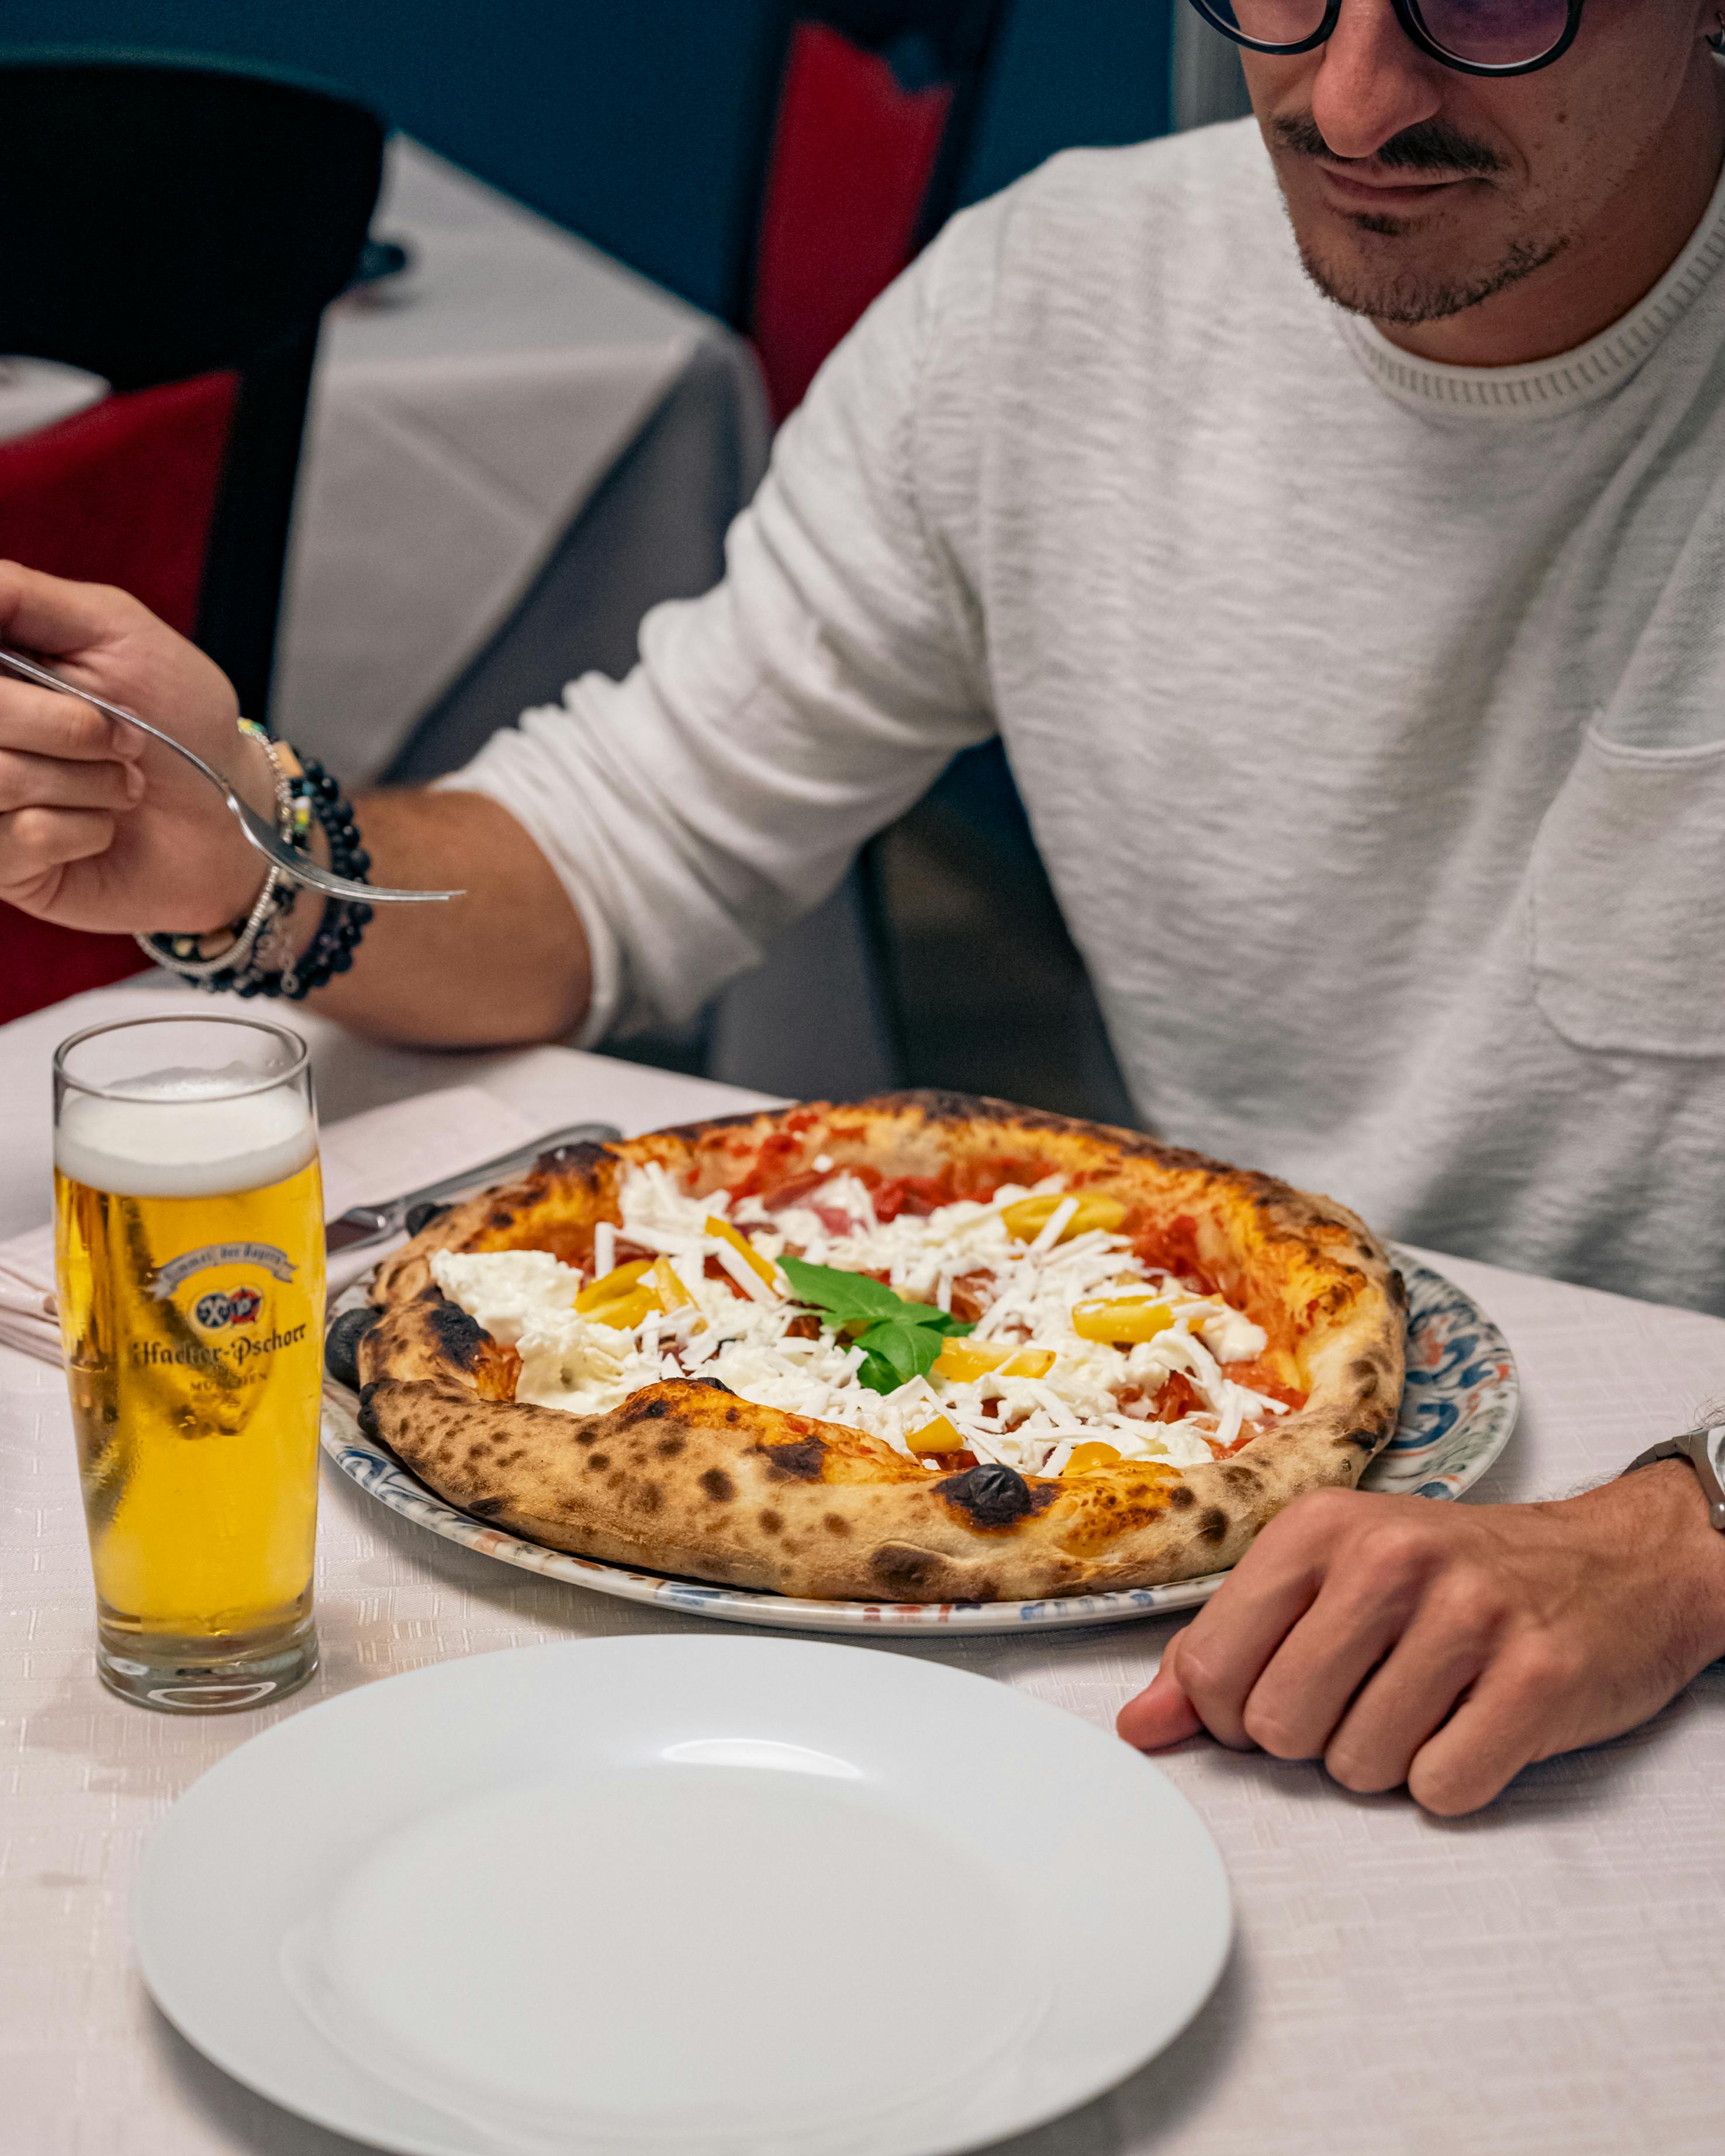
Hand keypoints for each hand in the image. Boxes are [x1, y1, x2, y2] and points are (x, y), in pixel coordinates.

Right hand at [0, 560, 264, 934]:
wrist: (233, 812)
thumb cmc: (181, 717)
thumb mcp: (113, 629)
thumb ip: (20, 595)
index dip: (13, 686)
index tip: (48, 673)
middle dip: (71, 727)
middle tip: (126, 740)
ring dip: (86, 781)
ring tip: (124, 784)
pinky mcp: (4, 866)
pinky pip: (21, 838)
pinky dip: (84, 829)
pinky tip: (106, 829)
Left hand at [1117, 1464, 1724, 1814]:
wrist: (1613, 1564)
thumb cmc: (1453, 1576)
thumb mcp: (1328, 1580)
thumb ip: (1223, 1650)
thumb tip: (1140, 1725)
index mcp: (1319, 1527)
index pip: (1212, 1668)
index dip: (1231, 1713)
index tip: (1276, 1692)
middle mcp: (1390, 1558)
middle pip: (1279, 1728)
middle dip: (1314, 1737)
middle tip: (1368, 1693)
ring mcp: (1469, 1615)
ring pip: (1358, 1766)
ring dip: (1386, 1758)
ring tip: (1428, 1699)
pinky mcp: (1539, 1678)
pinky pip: (1443, 1788)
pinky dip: (1454, 1776)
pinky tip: (1477, 1721)